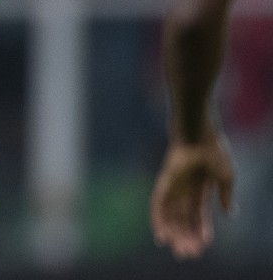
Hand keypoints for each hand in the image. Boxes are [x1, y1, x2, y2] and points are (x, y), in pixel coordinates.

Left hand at [150, 132, 233, 258]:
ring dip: (174, 233)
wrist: (199, 134)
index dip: (201, 229)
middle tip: (187, 254)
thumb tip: (230, 214)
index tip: (203, 245)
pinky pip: (157, 204)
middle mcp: (184, 189)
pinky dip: (158, 220)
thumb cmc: (213, 151)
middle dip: (185, 236)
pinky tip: (160, 234)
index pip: (198, 214)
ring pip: (171, 215)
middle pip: (182, 217)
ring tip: (177, 249)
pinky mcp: (164, 182)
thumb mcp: (225, 177)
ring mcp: (173, 186)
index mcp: (199, 188)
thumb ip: (225, 195)